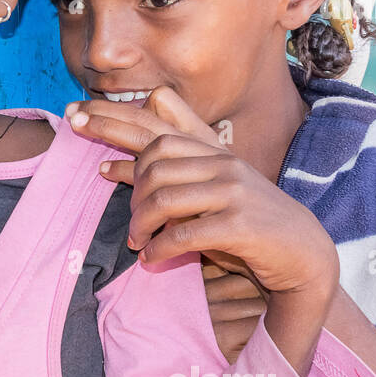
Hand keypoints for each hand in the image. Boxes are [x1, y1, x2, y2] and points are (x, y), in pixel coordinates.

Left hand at [67, 88, 338, 372]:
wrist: (302, 255)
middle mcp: (222, 163)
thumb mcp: (209, 190)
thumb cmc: (246, 223)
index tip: (73, 117)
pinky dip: (159, 249)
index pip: (153, 125)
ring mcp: (232, 192)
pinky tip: (150, 259)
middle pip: (153, 158)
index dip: (111, 119)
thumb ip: (167, 172)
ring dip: (141, 225)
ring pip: (163, 197)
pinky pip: (182, 234)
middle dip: (128, 188)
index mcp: (211, 150)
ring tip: (137, 242)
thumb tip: (110, 161)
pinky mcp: (238, 225)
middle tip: (128, 222)